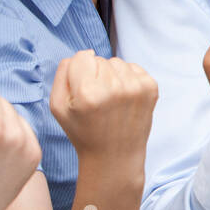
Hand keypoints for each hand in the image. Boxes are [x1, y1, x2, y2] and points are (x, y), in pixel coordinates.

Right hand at [49, 50, 157, 174]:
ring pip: (117, 62)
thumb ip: (63, 73)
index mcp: (88, 93)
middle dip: (96, 74)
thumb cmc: (84, 131)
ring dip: (112, 76)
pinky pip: (133, 67)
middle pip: (100, 59)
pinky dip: (127, 79)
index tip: (82, 90)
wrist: (115, 156)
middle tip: (98, 100)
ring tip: (111, 100)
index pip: (81, 57)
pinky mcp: (150, 88)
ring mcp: (135, 88)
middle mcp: (114, 88)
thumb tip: (84, 53)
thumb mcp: (58, 106)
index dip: (79, 72)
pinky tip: (123, 99)